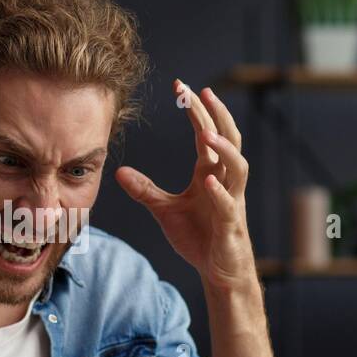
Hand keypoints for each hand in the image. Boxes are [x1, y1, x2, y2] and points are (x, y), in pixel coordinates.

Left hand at [116, 79, 255, 290]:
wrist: (218, 271)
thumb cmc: (199, 237)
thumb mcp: (165, 210)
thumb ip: (145, 190)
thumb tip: (118, 171)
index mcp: (210, 173)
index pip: (207, 132)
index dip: (196, 109)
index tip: (181, 85)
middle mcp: (225, 182)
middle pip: (229, 140)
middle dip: (217, 115)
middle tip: (201, 92)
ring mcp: (231, 202)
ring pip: (238, 168)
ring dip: (223, 150)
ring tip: (206, 134)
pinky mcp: (230, 226)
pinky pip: (229, 205)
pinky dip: (220, 193)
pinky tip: (209, 181)